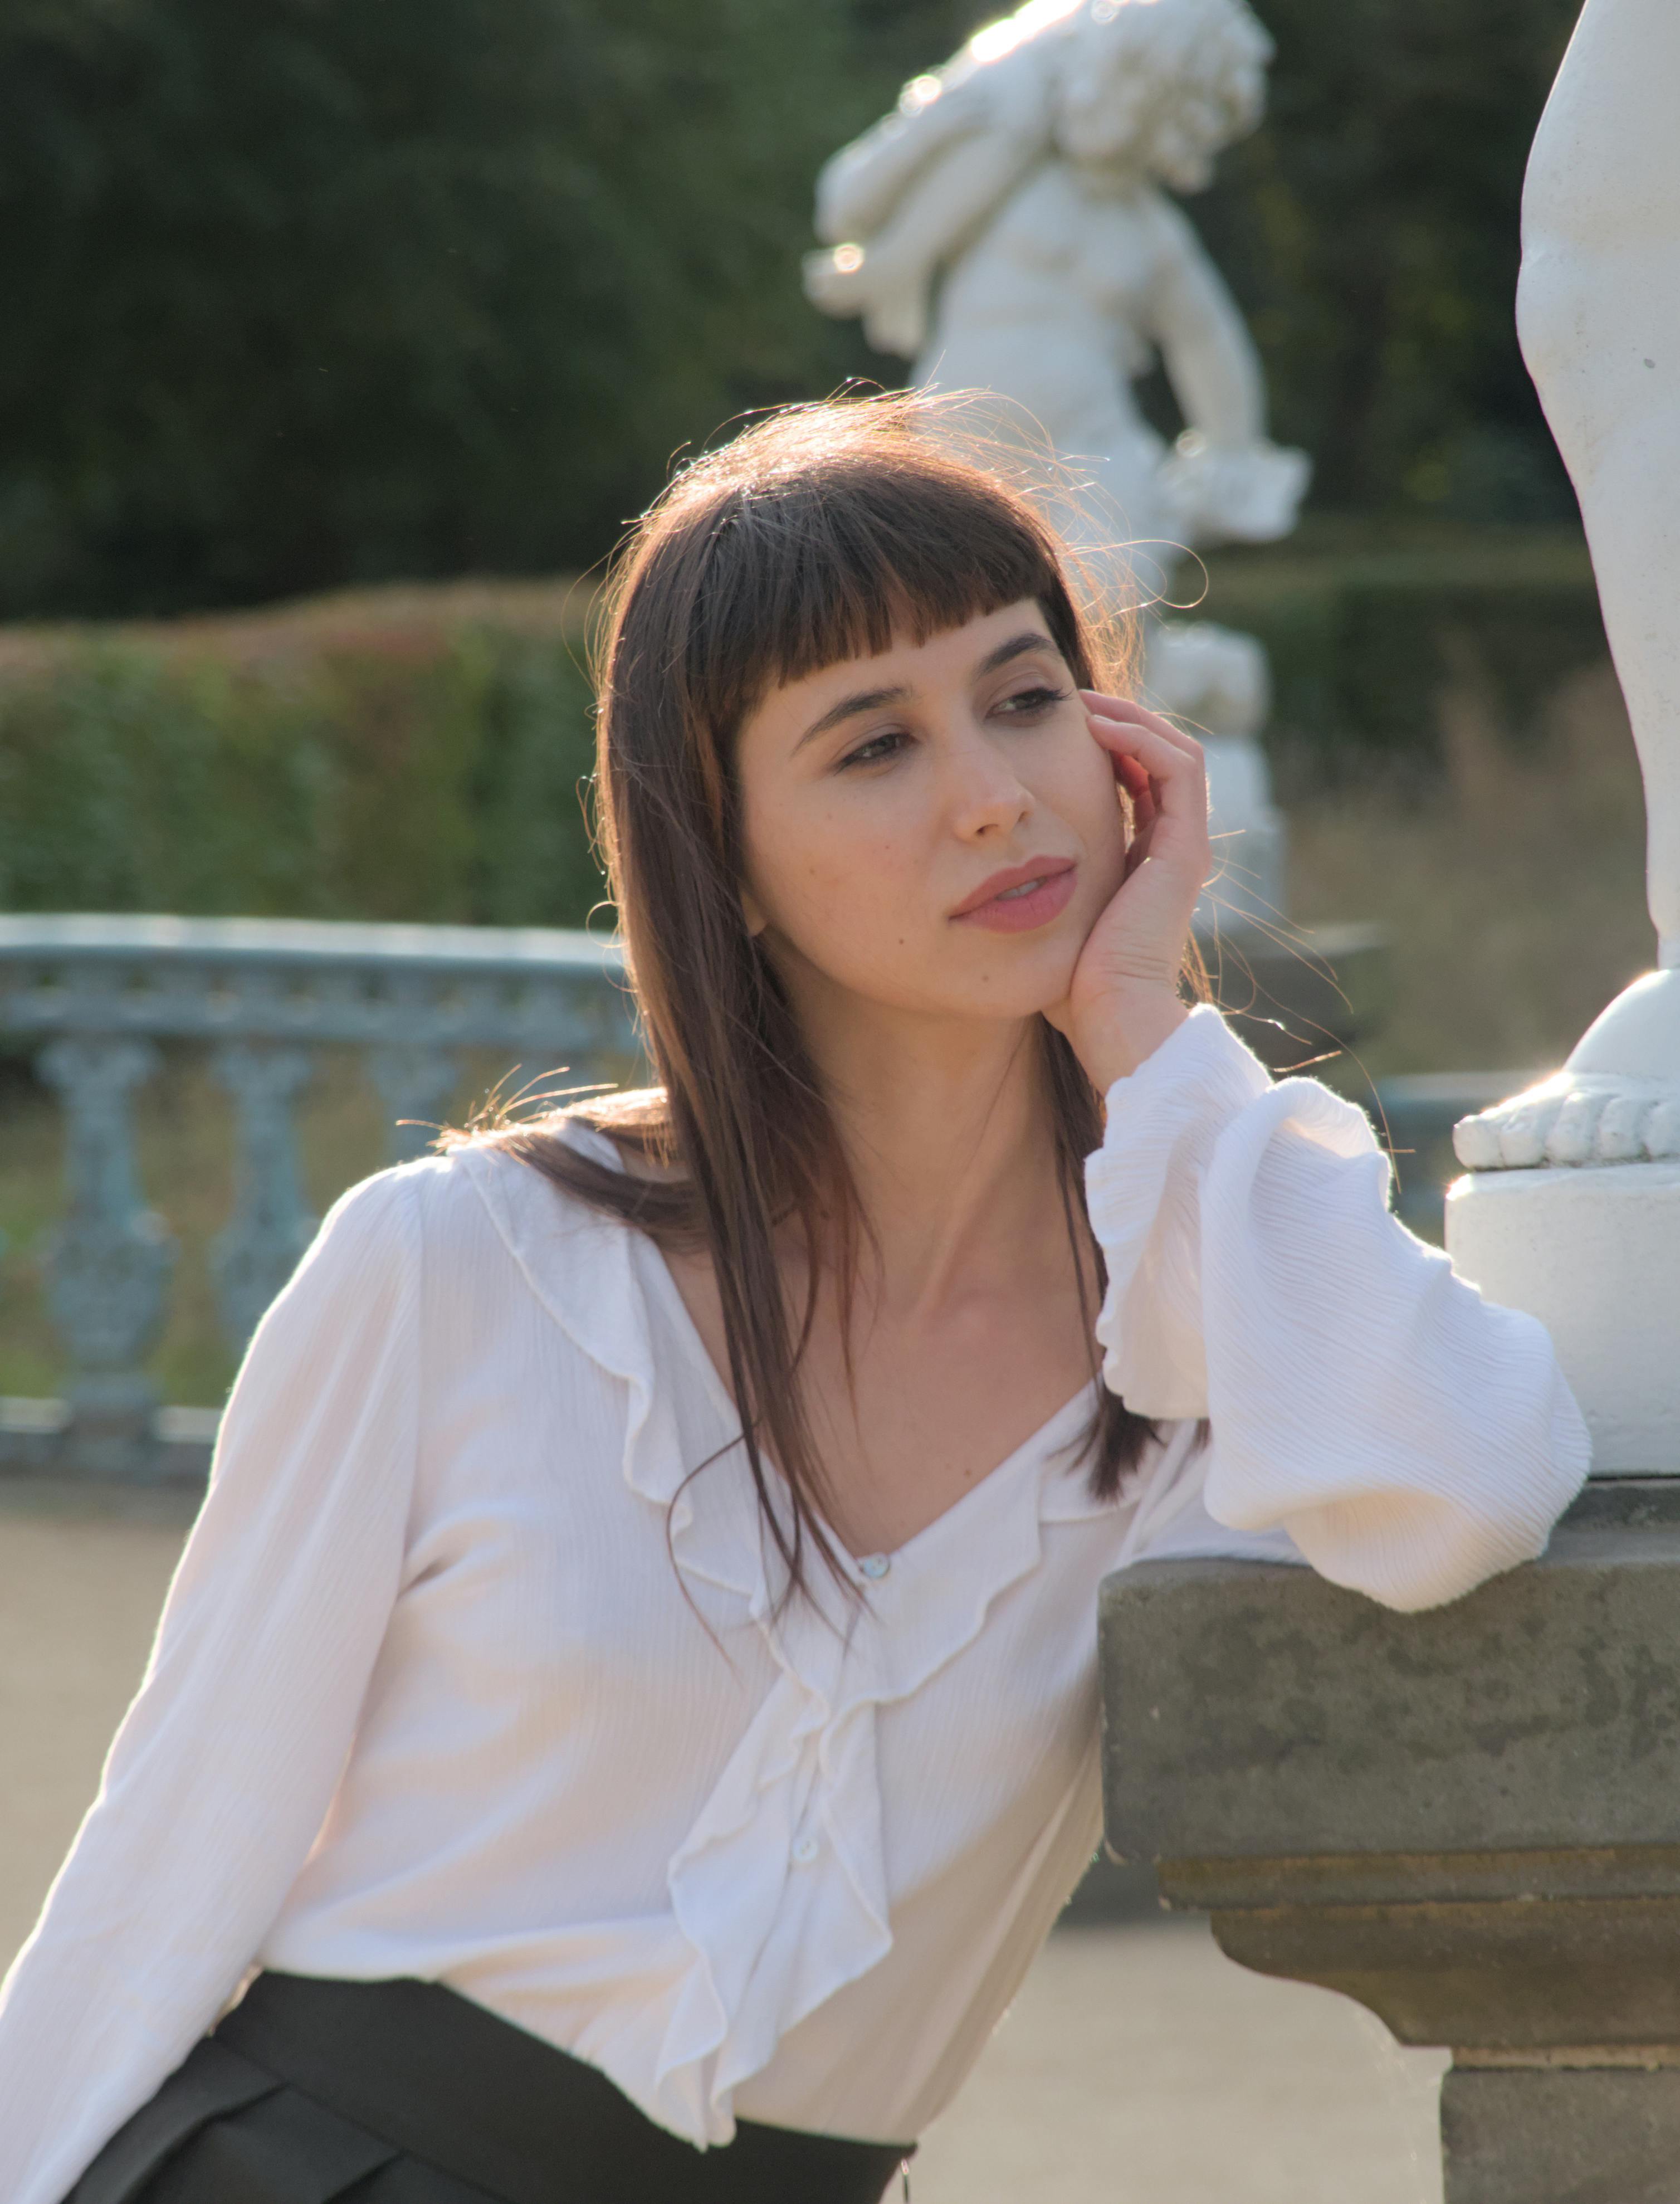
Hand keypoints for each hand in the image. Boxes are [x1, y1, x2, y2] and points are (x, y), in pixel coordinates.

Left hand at [1046, 692, 1209, 1090]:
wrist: (1109, 1019)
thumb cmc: (1067, 986)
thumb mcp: (1043, 918)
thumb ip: (1030, 886)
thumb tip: (983, 865)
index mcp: (1139, 868)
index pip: (1135, 786)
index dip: (1102, 749)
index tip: (1052, 728)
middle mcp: (1168, 853)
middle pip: (1157, 762)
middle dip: (1117, 723)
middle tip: (1069, 700)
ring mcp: (1182, 849)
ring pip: (1173, 754)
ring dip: (1130, 719)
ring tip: (1081, 702)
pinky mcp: (1186, 850)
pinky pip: (1178, 767)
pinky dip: (1142, 738)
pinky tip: (1096, 726)